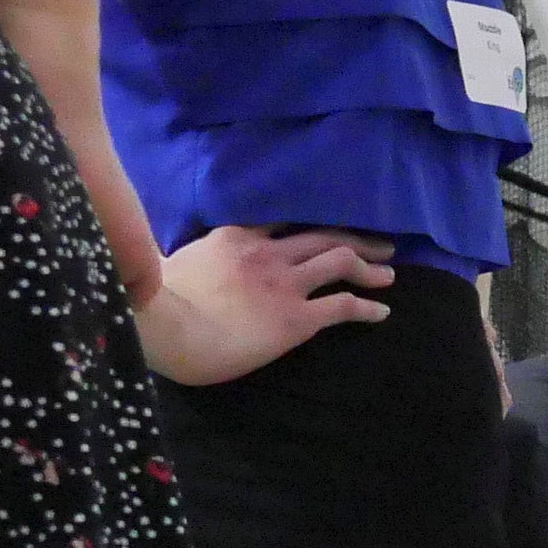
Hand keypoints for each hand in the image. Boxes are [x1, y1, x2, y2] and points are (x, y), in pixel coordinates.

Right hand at [132, 225, 392, 386]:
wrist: (163, 327)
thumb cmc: (158, 302)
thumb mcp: (180, 260)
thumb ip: (204, 256)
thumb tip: (201, 262)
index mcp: (238, 237)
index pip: (286, 220)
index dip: (316, 224)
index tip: (332, 229)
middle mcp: (268, 253)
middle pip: (324, 235)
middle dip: (358, 240)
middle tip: (382, 247)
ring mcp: (284, 284)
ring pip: (340, 260)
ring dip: (370, 266)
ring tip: (389, 274)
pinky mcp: (296, 318)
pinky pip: (343, 306)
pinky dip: (368, 307)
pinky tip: (382, 312)